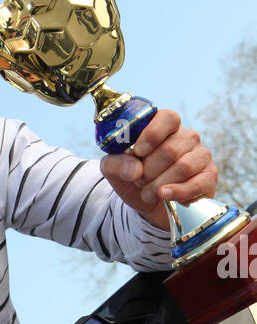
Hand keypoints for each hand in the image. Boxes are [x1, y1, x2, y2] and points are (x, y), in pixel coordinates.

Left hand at [100, 109, 217, 229]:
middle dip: (149, 170)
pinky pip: (196, 184)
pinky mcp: (209, 176)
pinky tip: (164, 196)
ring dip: (159, 184)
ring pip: (182, 167)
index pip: (168, 118)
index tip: (139, 151)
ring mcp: (201, 155)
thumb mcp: (114, 170)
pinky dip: (177, 192)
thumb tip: (134, 169)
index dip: (153, 134)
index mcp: (165, 127)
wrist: (148, 204)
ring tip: (147, 192)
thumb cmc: (134, 179)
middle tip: (139, 181)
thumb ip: (115, 164)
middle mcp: (187, 137)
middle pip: (170, 149)